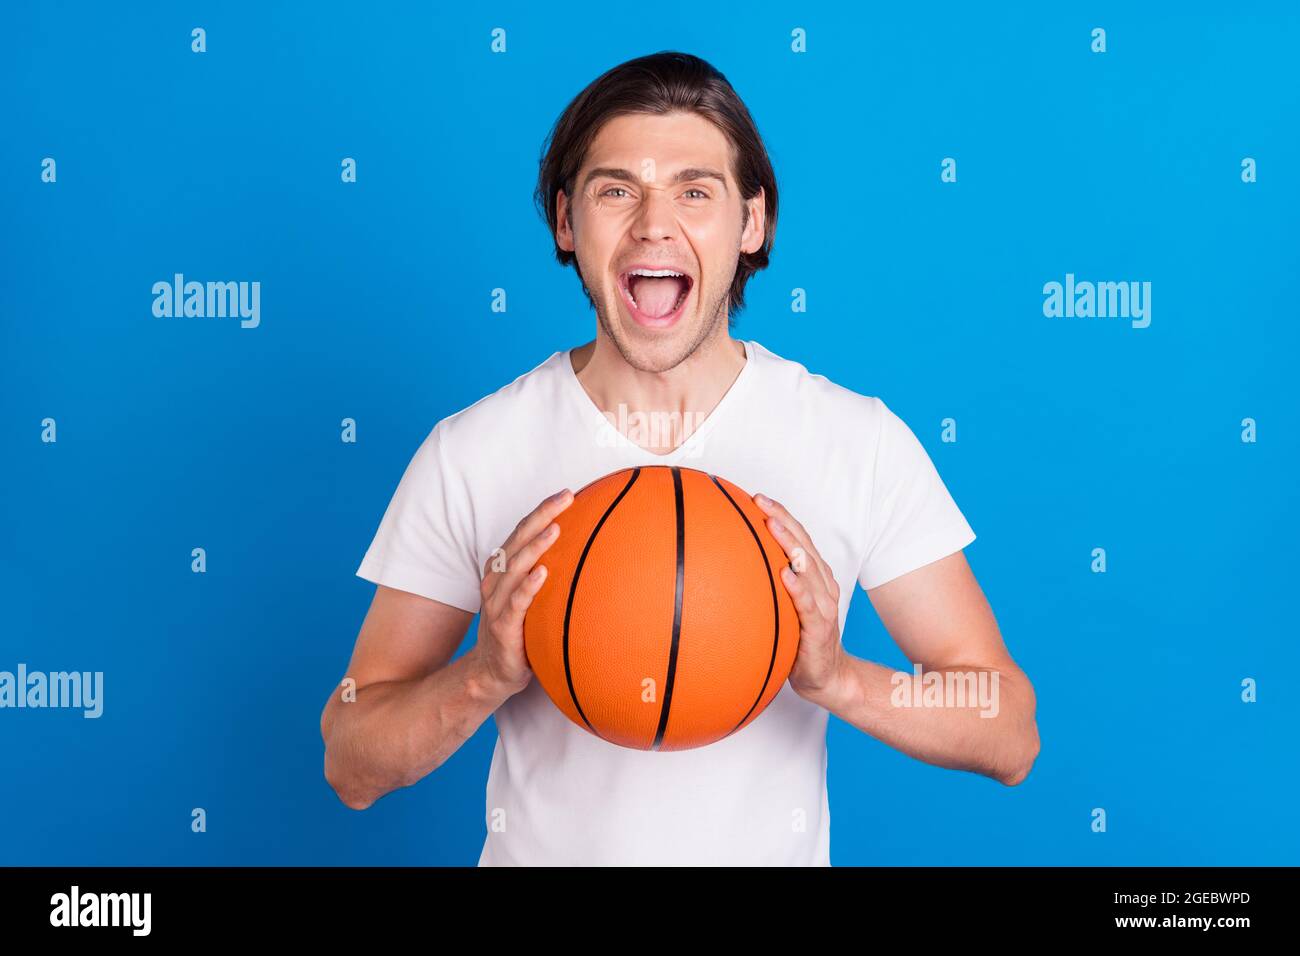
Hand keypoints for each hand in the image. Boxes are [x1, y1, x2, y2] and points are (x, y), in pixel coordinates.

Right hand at [474, 488, 572, 696]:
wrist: (491, 673)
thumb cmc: (518, 631)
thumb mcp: (531, 600)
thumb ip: (549, 578)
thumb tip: (590, 558)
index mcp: (502, 571)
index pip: (521, 532)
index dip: (541, 511)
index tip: (567, 493)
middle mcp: (496, 582)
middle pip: (517, 540)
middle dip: (541, 516)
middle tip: (566, 497)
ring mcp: (497, 604)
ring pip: (514, 567)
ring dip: (534, 547)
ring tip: (554, 529)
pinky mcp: (503, 627)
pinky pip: (516, 604)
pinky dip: (528, 587)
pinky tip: (543, 573)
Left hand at [754, 493, 846, 705]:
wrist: (825, 677)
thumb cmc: (800, 641)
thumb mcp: (782, 609)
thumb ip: (768, 588)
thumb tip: (727, 571)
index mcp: (815, 578)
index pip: (800, 539)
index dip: (782, 516)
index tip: (758, 498)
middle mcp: (823, 586)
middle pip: (804, 545)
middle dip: (783, 520)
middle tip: (760, 502)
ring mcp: (824, 605)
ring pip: (808, 568)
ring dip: (791, 545)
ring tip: (772, 526)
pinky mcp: (820, 628)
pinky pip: (809, 605)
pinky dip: (798, 588)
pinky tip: (786, 575)